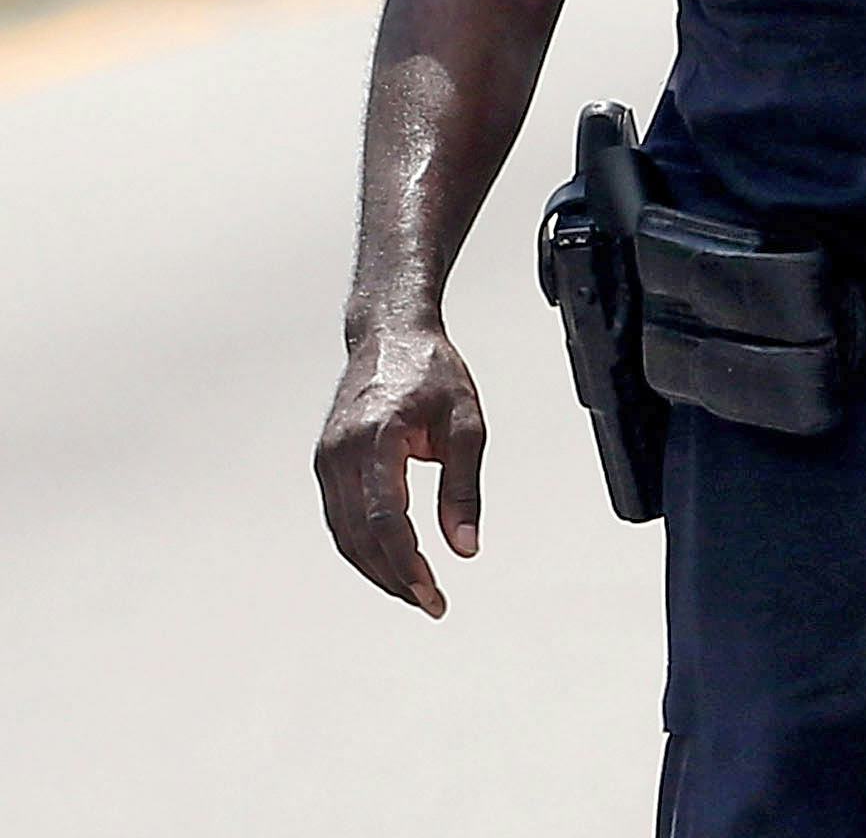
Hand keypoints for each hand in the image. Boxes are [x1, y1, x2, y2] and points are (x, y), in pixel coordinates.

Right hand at [314, 321, 486, 617]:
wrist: (389, 335)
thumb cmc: (433, 373)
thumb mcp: (466, 424)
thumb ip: (464, 488)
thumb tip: (465, 548)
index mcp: (378, 437)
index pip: (388, 519)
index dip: (408, 565)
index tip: (434, 595)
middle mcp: (341, 451)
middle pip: (361, 536)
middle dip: (394, 578)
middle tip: (431, 604)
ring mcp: (327, 458)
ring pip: (345, 535)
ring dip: (377, 570)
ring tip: (415, 592)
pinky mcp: (325, 463)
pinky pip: (340, 519)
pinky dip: (364, 548)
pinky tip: (391, 563)